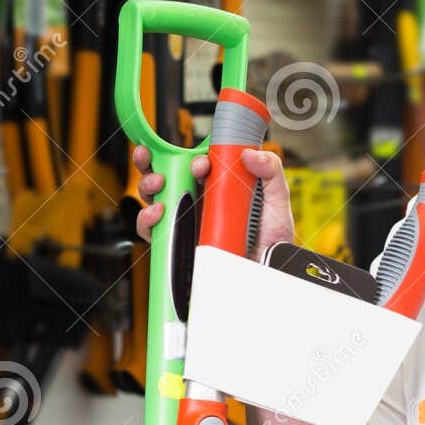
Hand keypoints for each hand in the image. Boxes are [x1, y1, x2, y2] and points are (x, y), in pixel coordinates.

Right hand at [131, 144, 294, 251]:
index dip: (191, 159)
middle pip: (167, 176)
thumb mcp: (277, 198)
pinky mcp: (178, 242)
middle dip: (152, 163)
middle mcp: (198, 201)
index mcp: (218, 186)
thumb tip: (249, 154)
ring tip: (157, 185)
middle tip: (151, 159)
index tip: (201, 165)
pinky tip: (157, 213)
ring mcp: (186, 221)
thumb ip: (270, 170)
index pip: (196, 165)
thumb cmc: (272, 238)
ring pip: (155, 198)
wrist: (267, 270)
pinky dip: (147, 219)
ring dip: (148, 187)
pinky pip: (153, 230)